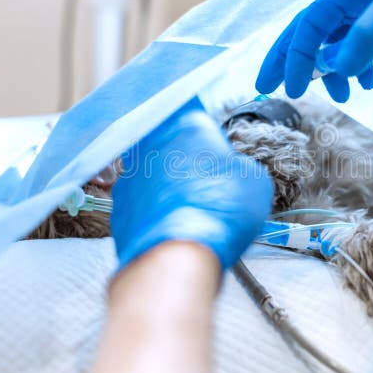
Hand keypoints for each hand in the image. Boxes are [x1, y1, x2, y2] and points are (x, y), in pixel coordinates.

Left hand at [110, 99, 272, 270]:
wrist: (177, 257)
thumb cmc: (219, 212)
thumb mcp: (255, 181)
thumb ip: (240, 166)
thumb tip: (231, 173)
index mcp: (185, 124)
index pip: (196, 116)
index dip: (210, 138)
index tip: (217, 154)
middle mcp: (150, 143)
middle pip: (172, 146)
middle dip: (188, 164)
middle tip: (209, 187)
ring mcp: (129, 176)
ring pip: (154, 176)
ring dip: (170, 189)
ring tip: (194, 214)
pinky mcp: (118, 208)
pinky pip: (141, 205)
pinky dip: (155, 214)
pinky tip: (175, 230)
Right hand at [256, 0, 372, 101]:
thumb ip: (367, 36)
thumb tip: (335, 68)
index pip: (309, 23)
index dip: (294, 56)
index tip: (288, 89)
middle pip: (312, 32)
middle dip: (293, 62)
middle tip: (270, 91)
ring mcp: (372, 13)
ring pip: (337, 45)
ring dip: (333, 72)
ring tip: (342, 96)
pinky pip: (362, 51)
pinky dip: (359, 69)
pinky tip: (367, 84)